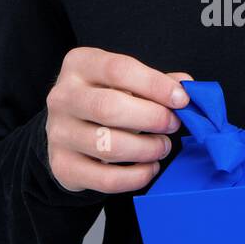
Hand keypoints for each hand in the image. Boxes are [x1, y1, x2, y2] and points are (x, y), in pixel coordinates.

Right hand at [44, 47, 190, 193]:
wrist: (67, 131)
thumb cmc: (104, 99)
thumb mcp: (125, 81)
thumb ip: (155, 82)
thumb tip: (185, 86)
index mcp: (80, 65)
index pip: (119, 70)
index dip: (155, 85)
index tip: (181, 99)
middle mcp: (63, 96)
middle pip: (110, 108)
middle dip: (152, 118)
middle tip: (173, 125)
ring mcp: (59, 133)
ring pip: (108, 145)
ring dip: (146, 149)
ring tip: (162, 147)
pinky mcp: (63, 166)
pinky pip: (105, 178)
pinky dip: (136, 176)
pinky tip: (149, 168)